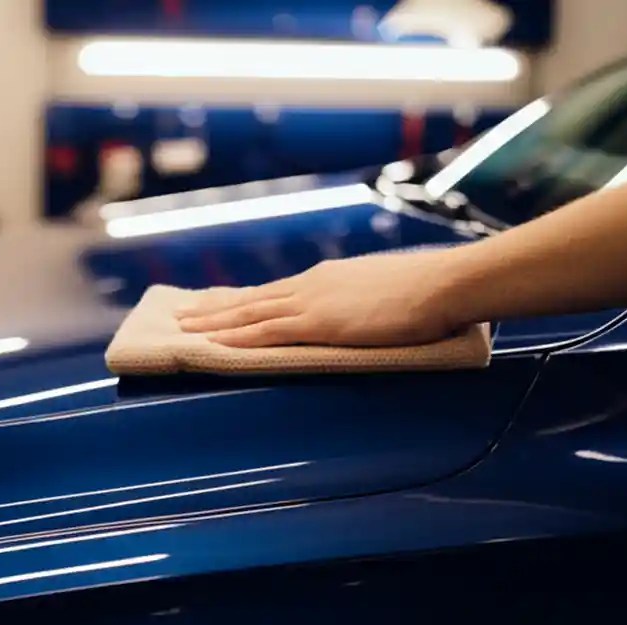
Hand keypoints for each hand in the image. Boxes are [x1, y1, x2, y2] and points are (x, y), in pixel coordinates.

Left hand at [175, 251, 464, 347]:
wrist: (443, 284)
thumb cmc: (428, 291)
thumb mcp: (386, 293)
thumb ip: (363, 304)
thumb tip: (360, 315)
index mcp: (326, 279)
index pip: (274, 292)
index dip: (241, 301)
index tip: (216, 304)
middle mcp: (310, 285)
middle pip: (251, 299)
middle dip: (214, 308)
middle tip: (182, 314)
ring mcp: (312, 302)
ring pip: (249, 313)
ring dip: (213, 322)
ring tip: (183, 328)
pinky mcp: (318, 323)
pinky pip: (266, 331)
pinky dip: (236, 338)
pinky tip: (214, 343)